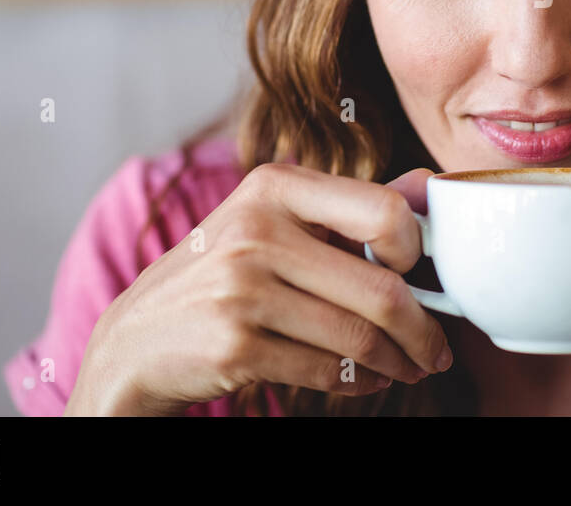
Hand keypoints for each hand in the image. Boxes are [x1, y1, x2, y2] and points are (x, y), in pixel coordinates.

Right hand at [65, 164, 451, 414]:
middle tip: (437, 349)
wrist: (134, 339)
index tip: (421, 275)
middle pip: (380, 288)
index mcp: (275, 187)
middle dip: (423, 329)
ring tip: (410, 368)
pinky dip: (359, 383)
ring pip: (358, 337)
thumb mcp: (270, 222)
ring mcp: (242, 289)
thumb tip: (428, 187)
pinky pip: (326, 370)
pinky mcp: (235, 345)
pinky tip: (367, 381)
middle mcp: (257, 230)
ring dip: (397, 362)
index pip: (383, 210)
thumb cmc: (222, 276)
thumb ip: (347, 207)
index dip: (415, 248)